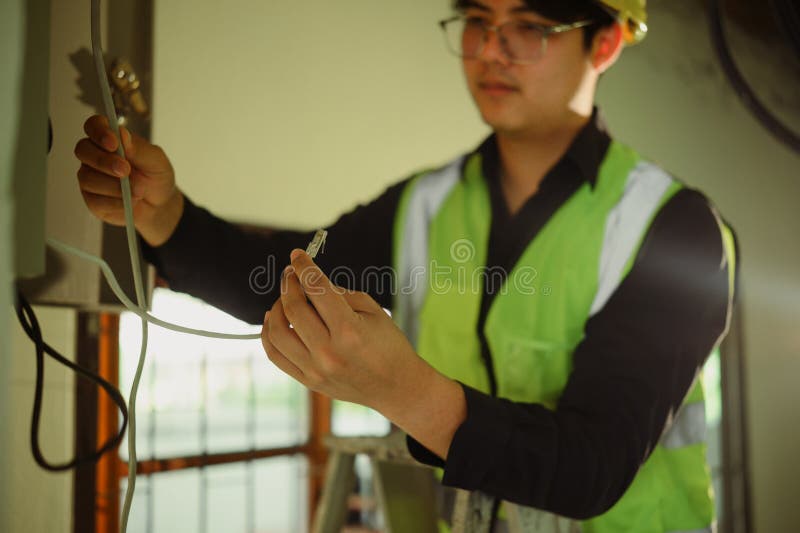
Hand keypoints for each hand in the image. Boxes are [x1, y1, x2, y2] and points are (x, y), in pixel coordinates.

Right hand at [74, 115, 183, 245]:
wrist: (160, 205)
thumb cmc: (156, 177)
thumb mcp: (156, 161)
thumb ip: (140, 148)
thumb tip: (122, 134)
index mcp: (109, 139)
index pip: (93, 126)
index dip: (99, 131)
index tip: (114, 143)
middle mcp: (95, 156)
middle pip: (83, 150)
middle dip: (104, 161)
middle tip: (126, 170)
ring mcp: (90, 178)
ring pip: (88, 177)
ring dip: (114, 186)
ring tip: (138, 191)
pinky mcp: (91, 200)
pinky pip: (94, 200)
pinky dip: (115, 202)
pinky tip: (129, 202)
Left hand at [261, 249, 466, 458]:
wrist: (395, 386)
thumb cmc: (388, 345)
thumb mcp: (373, 310)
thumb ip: (340, 294)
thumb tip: (309, 283)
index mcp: (349, 330)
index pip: (316, 289)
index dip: (304, 266)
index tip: (297, 255)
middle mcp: (329, 352)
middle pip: (293, 308)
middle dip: (289, 284)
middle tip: (291, 274)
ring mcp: (315, 370)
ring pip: (277, 331)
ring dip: (276, 308)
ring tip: (285, 299)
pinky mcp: (308, 381)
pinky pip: (275, 354)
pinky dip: (269, 333)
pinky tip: (274, 320)